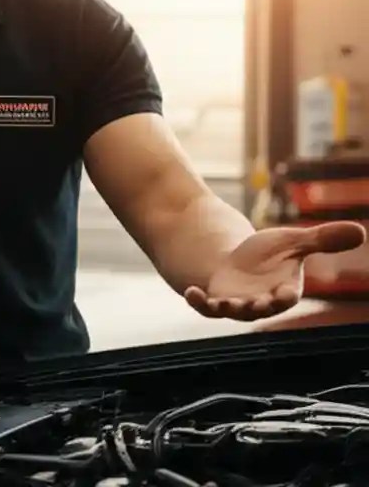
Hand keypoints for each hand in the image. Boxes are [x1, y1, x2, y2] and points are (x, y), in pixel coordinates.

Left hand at [185, 221, 366, 320]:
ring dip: (228, 308)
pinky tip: (190, 292)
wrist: (237, 260)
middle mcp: (261, 302)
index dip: (286, 295)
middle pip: (260, 309)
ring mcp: (236, 304)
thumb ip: (323, 240)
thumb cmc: (269, 254)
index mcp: (283, 290)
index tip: (285, 292)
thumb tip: (361, 232)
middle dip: (258, 307)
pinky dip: (198, 301)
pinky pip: (205, 306)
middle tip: (255, 303)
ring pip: (232, 311)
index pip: (287, 296)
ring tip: (222, 303)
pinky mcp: (214, 301)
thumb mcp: (293, 242)